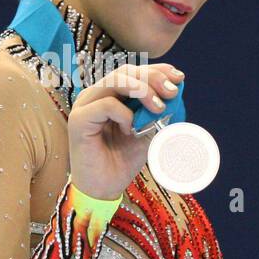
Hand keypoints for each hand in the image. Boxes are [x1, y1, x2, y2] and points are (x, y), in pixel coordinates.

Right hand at [67, 63, 183, 198]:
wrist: (104, 187)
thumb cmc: (123, 160)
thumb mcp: (149, 133)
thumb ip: (159, 114)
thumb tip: (177, 93)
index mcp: (111, 95)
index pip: (133, 72)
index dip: (157, 70)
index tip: (179, 77)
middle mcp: (96, 95)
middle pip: (125, 71)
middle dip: (153, 77)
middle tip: (172, 92)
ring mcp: (85, 105)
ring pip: (115, 81)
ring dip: (142, 90)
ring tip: (159, 108)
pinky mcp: (79, 120)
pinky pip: (106, 104)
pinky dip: (124, 114)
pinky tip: (131, 129)